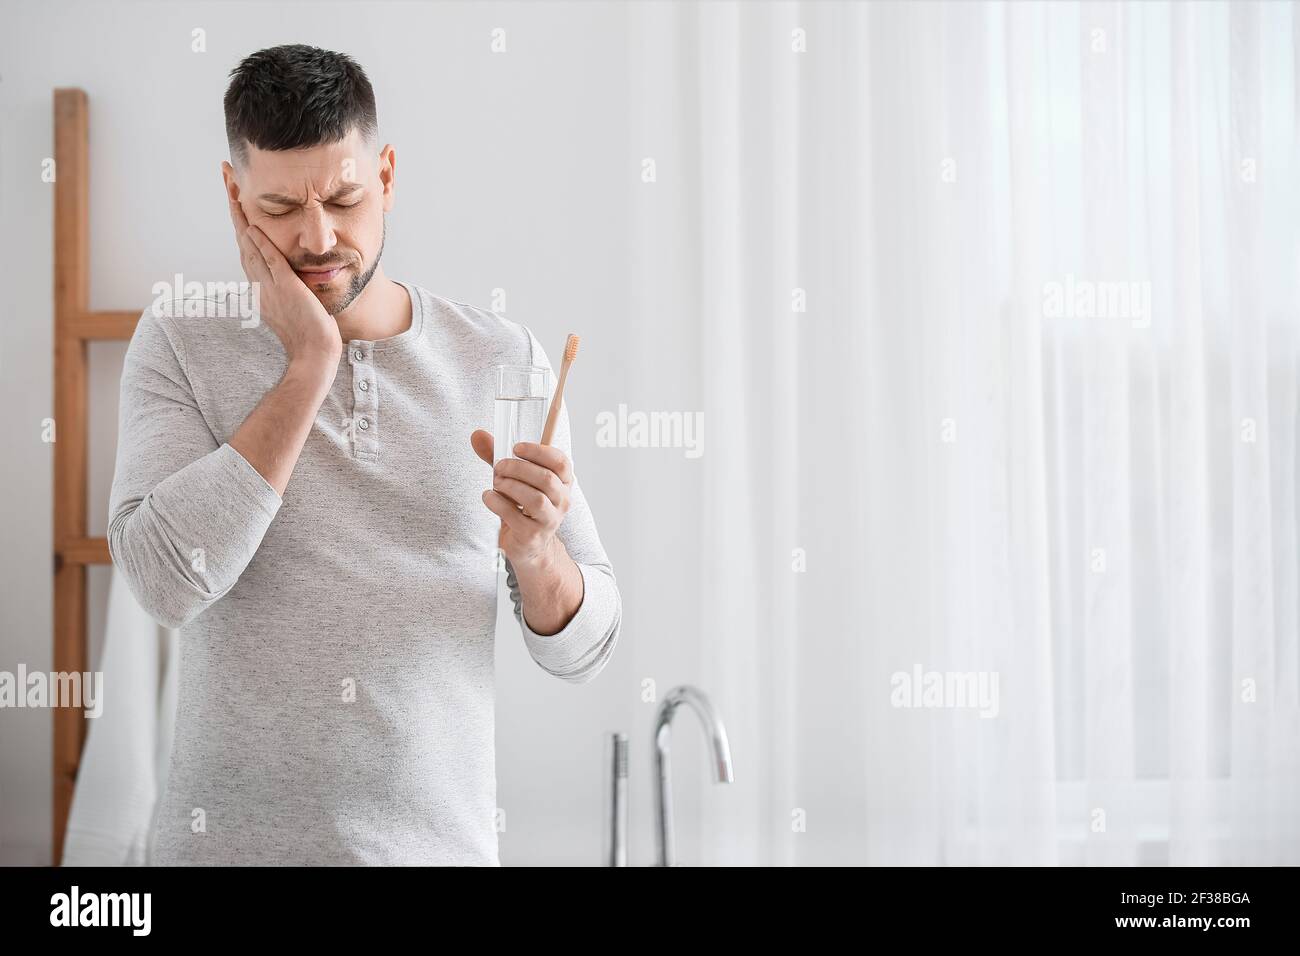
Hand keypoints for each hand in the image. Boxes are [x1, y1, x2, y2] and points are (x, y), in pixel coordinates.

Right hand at [228, 195, 341, 370]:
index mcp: (262, 286)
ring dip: (241, 216)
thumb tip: (290, 276)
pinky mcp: (285, 289)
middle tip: (226, 177)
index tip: (236, 198)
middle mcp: (260, 283)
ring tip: (232, 187)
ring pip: (250, 245)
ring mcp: (270, 286)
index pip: (249, 246)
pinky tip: (252, 225)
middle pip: (242, 237)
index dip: (241, 221)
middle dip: (234, 206)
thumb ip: (290, 287)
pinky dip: (260, 244)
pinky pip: (270, 262)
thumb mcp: (298, 303)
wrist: (313, 355)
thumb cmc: (311, 334)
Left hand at [471, 430, 571, 568]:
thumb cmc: (521, 507)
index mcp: (562, 483)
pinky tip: (490, 498)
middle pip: (546, 478)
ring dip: (509, 486)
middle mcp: (562, 501)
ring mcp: (549, 520)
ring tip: (496, 484)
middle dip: (517, 468)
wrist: (527, 545)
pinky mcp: (532, 535)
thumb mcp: (513, 480)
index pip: (560, 462)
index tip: (516, 448)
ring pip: (535, 498)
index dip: (538, 451)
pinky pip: (514, 515)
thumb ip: (498, 457)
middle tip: (499, 467)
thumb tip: (477, 435)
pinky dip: (497, 502)